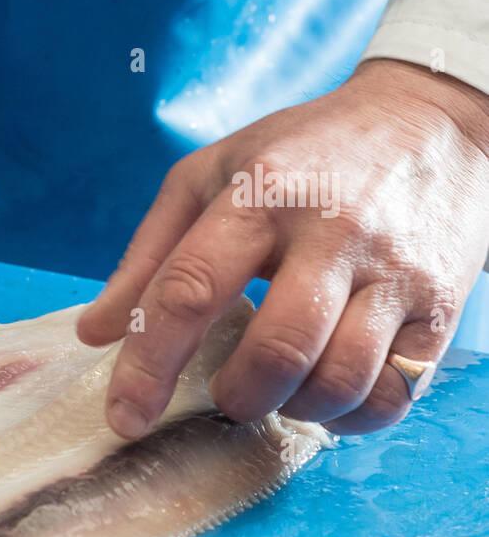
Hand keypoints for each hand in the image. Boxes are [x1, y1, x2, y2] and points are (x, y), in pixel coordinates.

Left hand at [77, 59, 488, 436]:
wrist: (432, 119)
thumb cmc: (303, 154)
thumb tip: (95, 333)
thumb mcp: (211, 176)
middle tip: (226, 394)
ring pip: (340, 379)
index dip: (148, 365)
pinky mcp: (440, 303)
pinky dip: (352, 415)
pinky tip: (330, 393)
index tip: (125, 417)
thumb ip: (149, 256)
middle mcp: (330, 232)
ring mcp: (392, 270)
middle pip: (275, 350)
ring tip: (279, 391)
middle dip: (236, 395)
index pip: (189, 290)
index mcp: (258, 195)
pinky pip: (395, 391)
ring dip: (294, 408)